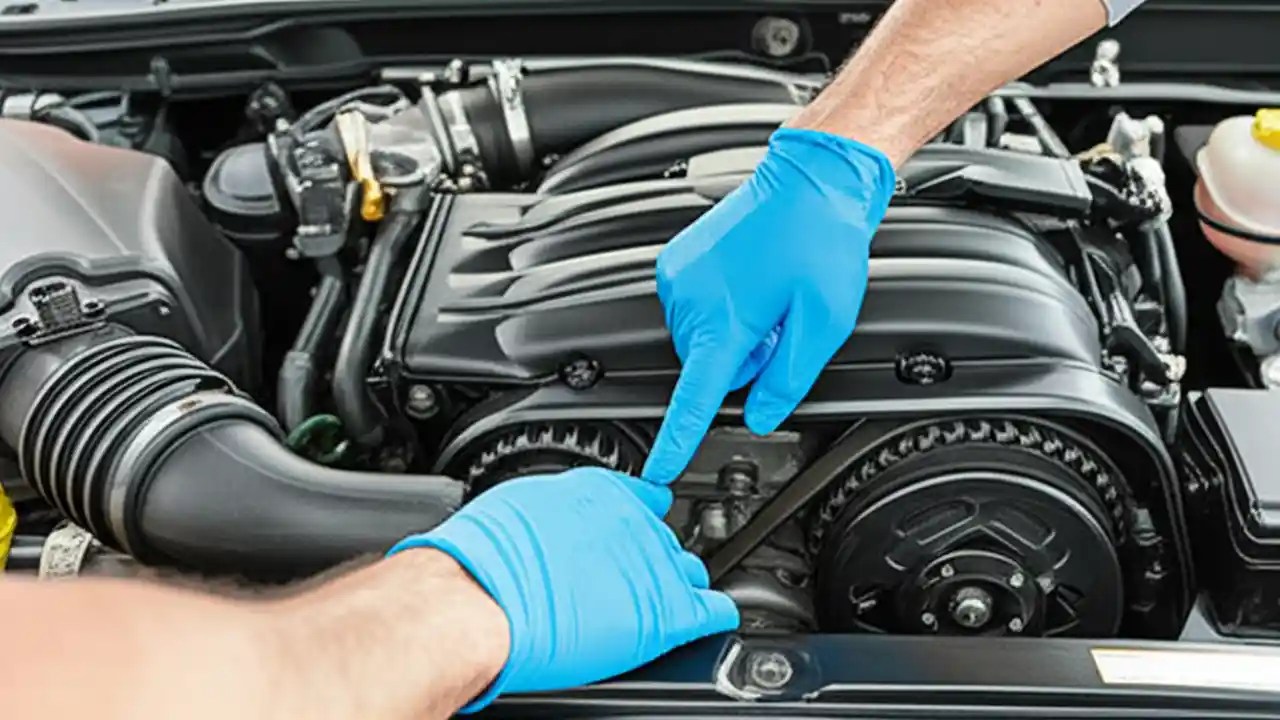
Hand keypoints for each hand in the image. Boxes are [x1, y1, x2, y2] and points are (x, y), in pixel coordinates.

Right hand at [387, 467, 738, 711]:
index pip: (645, 497)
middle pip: (666, 538)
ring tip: (657, 605)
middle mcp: (635, 521)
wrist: (482, 598)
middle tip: (627, 580)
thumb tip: (550, 524)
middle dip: (654, 558)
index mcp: (601, 492)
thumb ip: (554, 514)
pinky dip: (716, 615)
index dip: (641, 519)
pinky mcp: (668, 612)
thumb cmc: (484, 557)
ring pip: (690, 572)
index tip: (632, 533)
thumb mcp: (518, 508)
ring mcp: (655, 565)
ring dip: (678, 586)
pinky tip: (710, 620)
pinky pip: (715, 609)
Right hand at [643, 128, 895, 483]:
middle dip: (744, 357)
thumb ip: (788, 377)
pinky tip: (747, 281)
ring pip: (699, 338)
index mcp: (725, 322)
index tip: (657, 471)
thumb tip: (761, 414)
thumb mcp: (822, 322)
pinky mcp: (676, 262)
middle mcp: (690, 300)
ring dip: (732, 330)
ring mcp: (678, 278)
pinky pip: (691, 309)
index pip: (694, 399)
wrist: (809, 181)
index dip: (676, 441)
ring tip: (765, 295)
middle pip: (708, 365)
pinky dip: (718, 307)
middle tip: (779, 324)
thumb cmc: (820, 241)